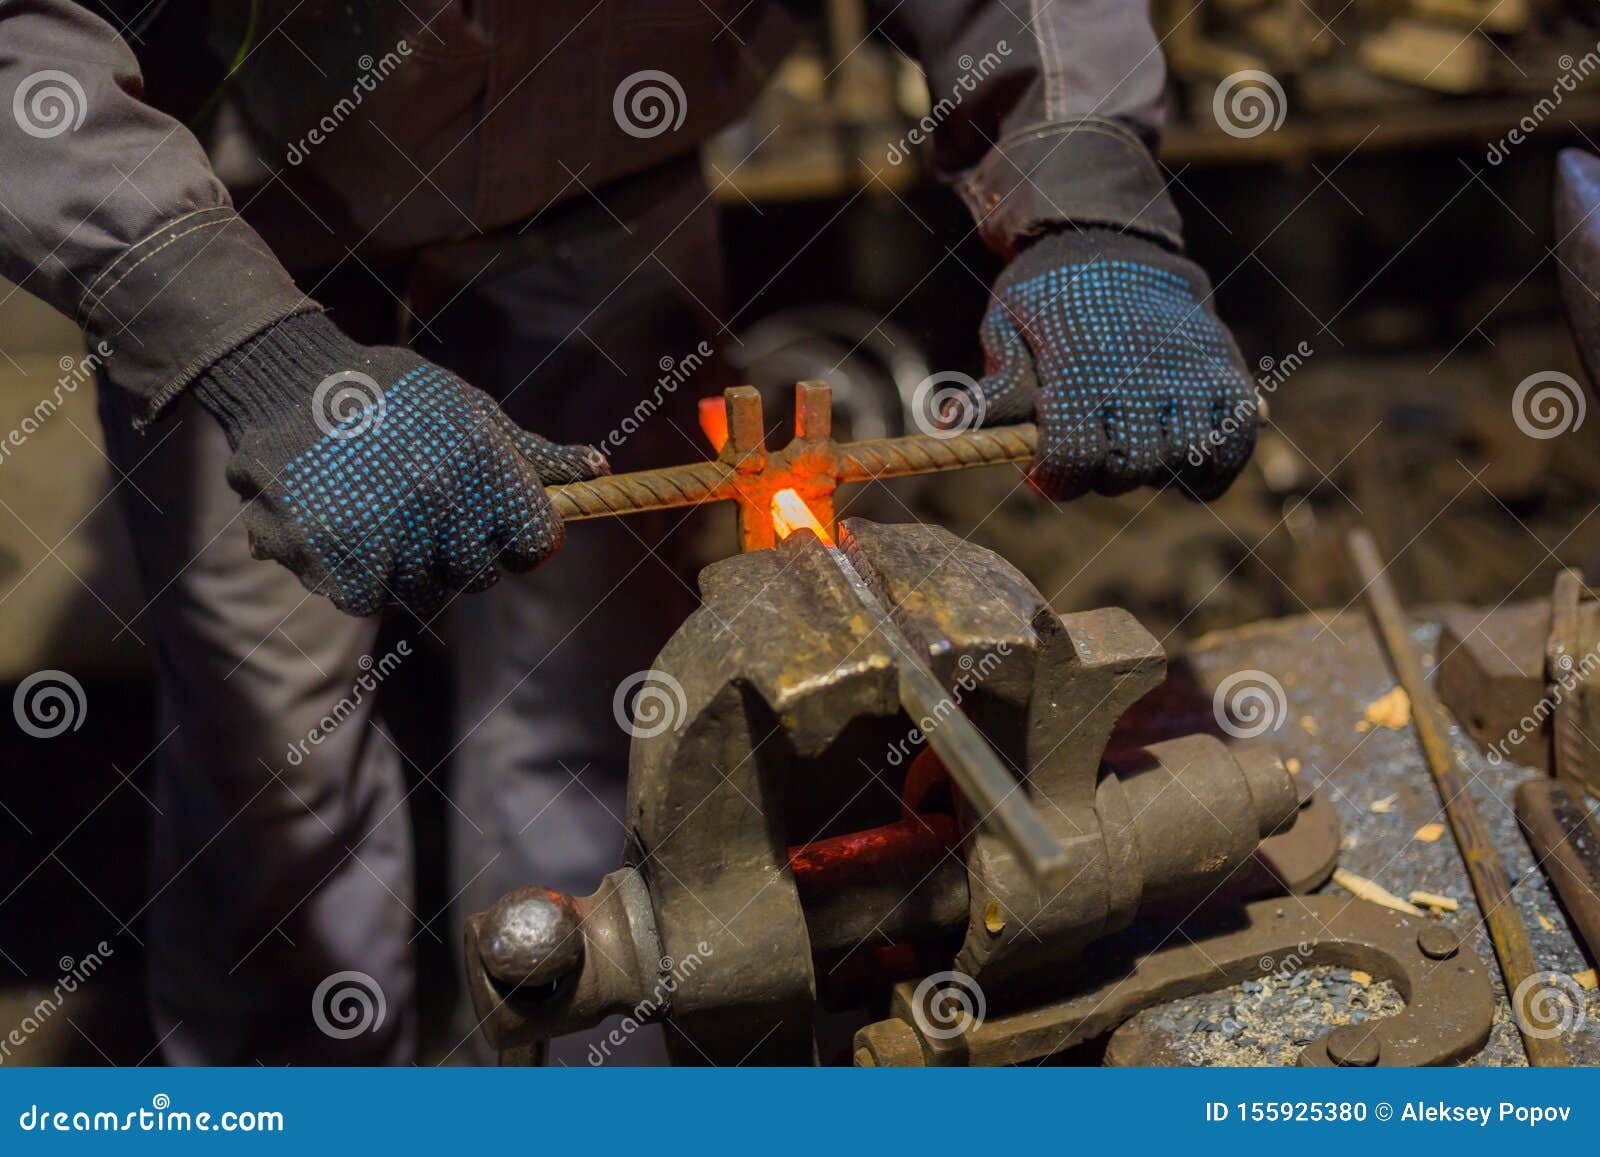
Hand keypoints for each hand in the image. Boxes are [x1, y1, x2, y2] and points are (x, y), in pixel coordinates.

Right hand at [192, 312, 606, 615]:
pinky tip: (346, 525)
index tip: (501, 526)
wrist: (286, 377)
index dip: (522, 538)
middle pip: (480, 574)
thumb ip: (532, 454)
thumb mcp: (470, 409)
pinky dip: (360, 574)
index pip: (537, 544)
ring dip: (408, 564)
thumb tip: (600, 470)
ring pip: (423, 591)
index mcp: (484, 463)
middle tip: (424, 506)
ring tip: (380, 507)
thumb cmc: (393, 393)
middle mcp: (442, 504)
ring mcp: (387, 536)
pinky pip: (368, 597)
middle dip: (462, 550)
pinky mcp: (335, 561)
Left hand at [973, 227, 1256, 500]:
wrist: (1115, 241)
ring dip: (1157, 471)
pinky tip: (1184, 459)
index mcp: (1080, 362)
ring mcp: (1192, 371)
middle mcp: (1141, 369)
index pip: (1075, 456)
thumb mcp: (1007, 328)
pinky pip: (1234, 445)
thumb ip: (995, 386)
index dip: (1056, 479)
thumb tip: (952, 424)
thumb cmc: (1049, 296)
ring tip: (1136, 446)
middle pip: (1129, 468)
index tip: (1046, 473)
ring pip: (1184, 461)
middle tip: (1093, 450)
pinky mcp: (1228, 371)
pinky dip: (1213, 467)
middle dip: (1102, 475)